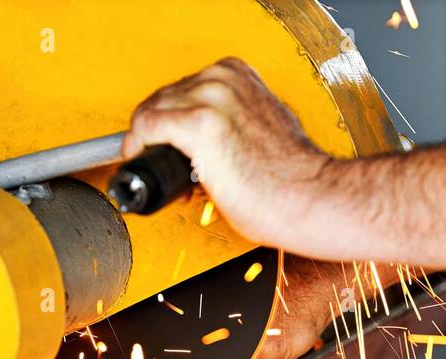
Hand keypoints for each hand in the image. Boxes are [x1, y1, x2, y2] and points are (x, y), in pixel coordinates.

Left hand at [124, 58, 330, 250]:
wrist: (308, 196)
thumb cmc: (291, 176)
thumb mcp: (263, 128)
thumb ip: (234, 123)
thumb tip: (207, 145)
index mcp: (239, 75)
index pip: (183, 89)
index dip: (168, 120)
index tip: (166, 143)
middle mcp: (223, 79)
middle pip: (163, 99)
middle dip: (158, 133)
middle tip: (164, 163)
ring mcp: (211, 98)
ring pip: (152, 111)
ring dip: (147, 142)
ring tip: (160, 170)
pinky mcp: (199, 122)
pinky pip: (146, 128)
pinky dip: (136, 146)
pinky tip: (139, 160)